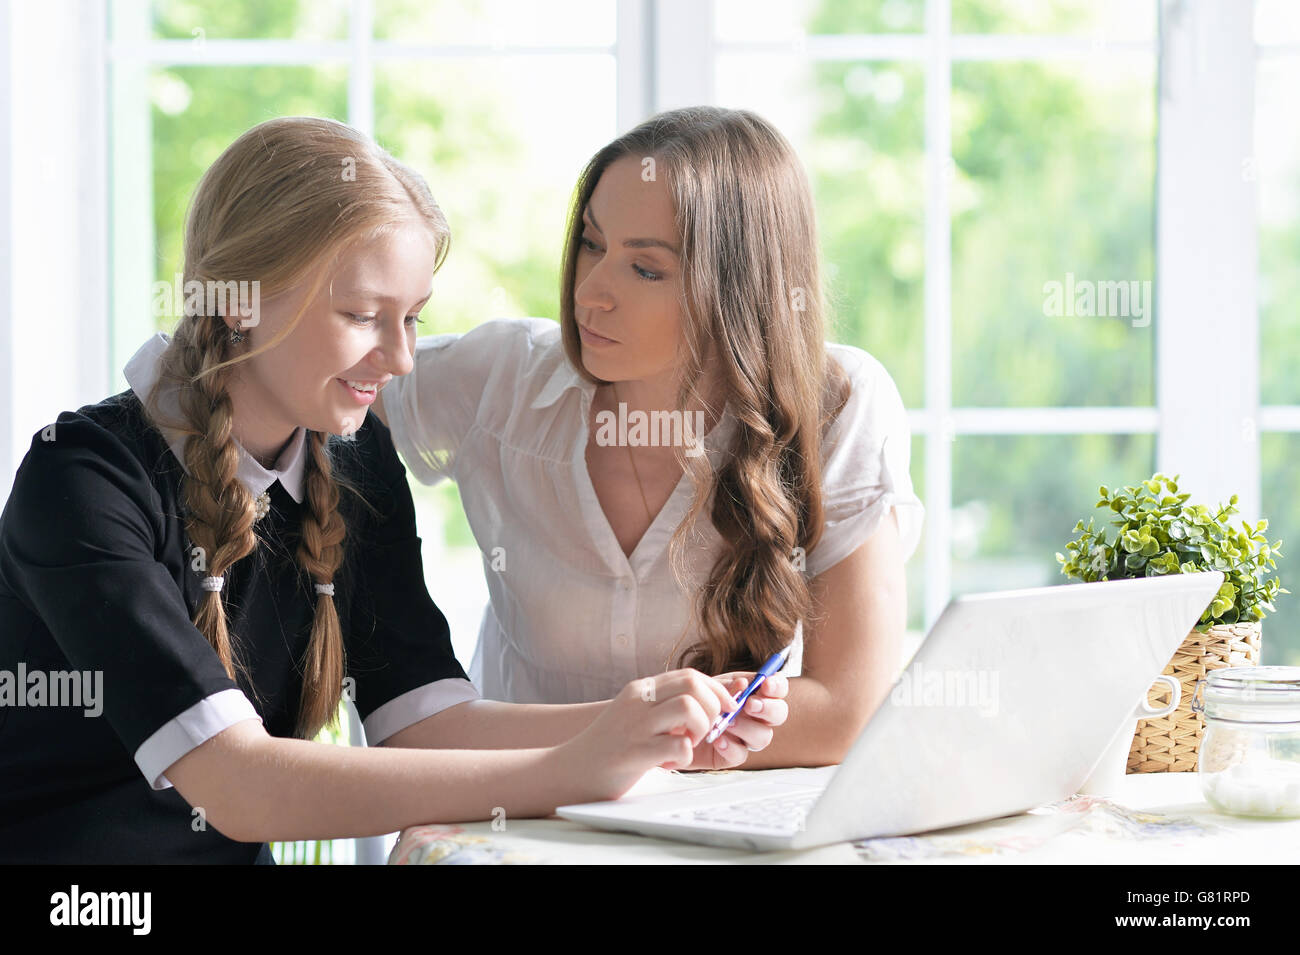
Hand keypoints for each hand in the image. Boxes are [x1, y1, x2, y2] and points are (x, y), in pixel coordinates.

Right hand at [553, 669, 737, 802]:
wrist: (572, 770)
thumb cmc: (611, 746)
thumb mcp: (636, 715)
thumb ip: (664, 706)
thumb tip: (710, 704)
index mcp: (641, 690)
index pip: (690, 675)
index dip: (717, 691)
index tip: (725, 710)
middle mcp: (638, 701)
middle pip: (693, 684)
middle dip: (712, 707)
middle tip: (704, 730)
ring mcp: (635, 725)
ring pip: (688, 707)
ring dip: (700, 729)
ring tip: (686, 744)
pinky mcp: (634, 752)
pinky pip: (678, 746)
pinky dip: (684, 756)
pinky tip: (669, 762)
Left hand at [684, 672, 789, 770]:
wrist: (671, 723)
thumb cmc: (694, 701)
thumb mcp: (709, 687)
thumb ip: (728, 686)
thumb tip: (744, 684)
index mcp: (754, 693)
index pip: (778, 688)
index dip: (777, 686)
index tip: (766, 684)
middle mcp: (756, 716)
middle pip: (779, 714)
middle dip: (768, 708)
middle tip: (750, 705)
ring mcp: (746, 737)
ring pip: (763, 736)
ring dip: (747, 727)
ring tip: (727, 723)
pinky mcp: (732, 756)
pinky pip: (741, 755)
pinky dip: (731, 747)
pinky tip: (718, 740)